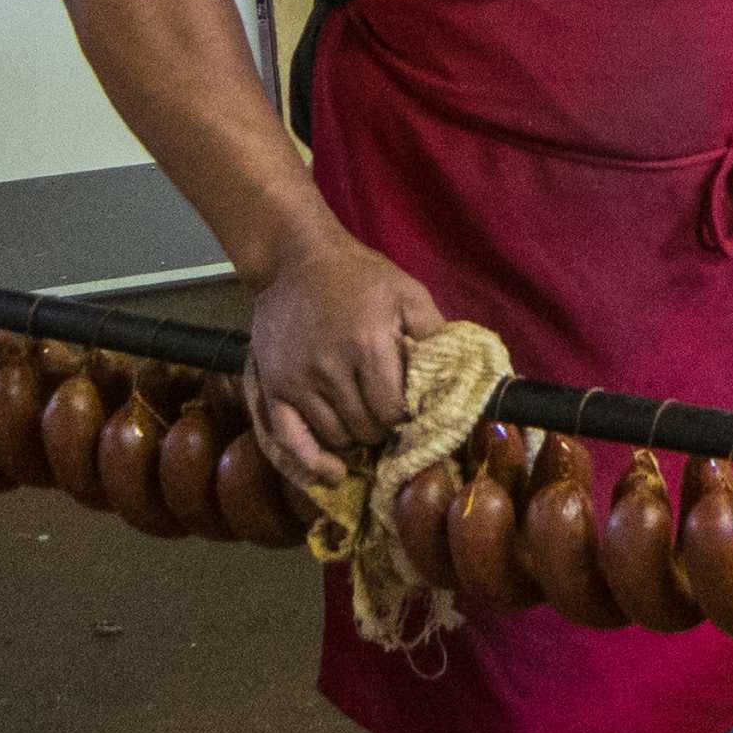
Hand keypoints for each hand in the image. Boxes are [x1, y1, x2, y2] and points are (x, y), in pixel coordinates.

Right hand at [244, 230, 446, 485]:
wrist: (295, 260)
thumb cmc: (359, 276)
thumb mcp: (407, 291)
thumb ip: (434, 331)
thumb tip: (459, 371)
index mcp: (368, 344)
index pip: (394, 410)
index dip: (408, 419)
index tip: (413, 414)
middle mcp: (330, 367)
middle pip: (366, 429)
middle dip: (384, 431)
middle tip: (391, 421)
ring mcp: (297, 380)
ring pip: (335, 437)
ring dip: (355, 440)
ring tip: (366, 425)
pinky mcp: (272, 387)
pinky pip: (287, 441)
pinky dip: (311, 463)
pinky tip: (333, 472)